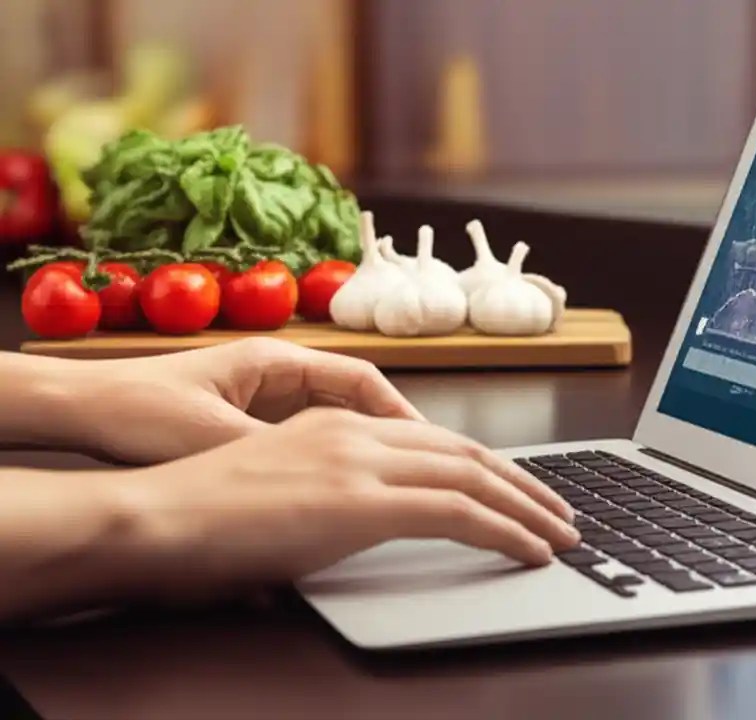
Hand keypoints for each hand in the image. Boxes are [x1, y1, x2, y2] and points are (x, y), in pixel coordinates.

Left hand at [63, 338, 426, 464]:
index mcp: (277, 361)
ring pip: (333, 422)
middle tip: (424, 468)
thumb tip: (332, 479)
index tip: (428, 443)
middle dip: (391, 433)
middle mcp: (277, 374)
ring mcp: (263, 398)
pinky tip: (339, 490)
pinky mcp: (247, 423)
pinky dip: (329, 462)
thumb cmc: (140, 408)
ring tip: (392, 482)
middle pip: (355, 401)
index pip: (362, 380)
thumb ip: (277, 451)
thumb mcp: (218, 435)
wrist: (83, 408)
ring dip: (362, 449)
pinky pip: (306, 440)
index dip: (400, 412)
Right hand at [119, 406, 578, 597]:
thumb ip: (320, 505)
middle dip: (522, 483)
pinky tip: (530, 550)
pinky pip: (459, 512)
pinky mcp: (361, 500)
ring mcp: (361, 461)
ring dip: (527, 508)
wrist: (151, 517)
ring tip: (561, 534)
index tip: (516, 488)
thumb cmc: (196, 520)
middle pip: (467, 451)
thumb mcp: (275, 498)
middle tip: (558, 511)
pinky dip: (506, 530)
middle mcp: (356, 432)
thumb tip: (331, 536)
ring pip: (475, 476)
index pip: (435, 440)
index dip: (486, 464)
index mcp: (335, 426)